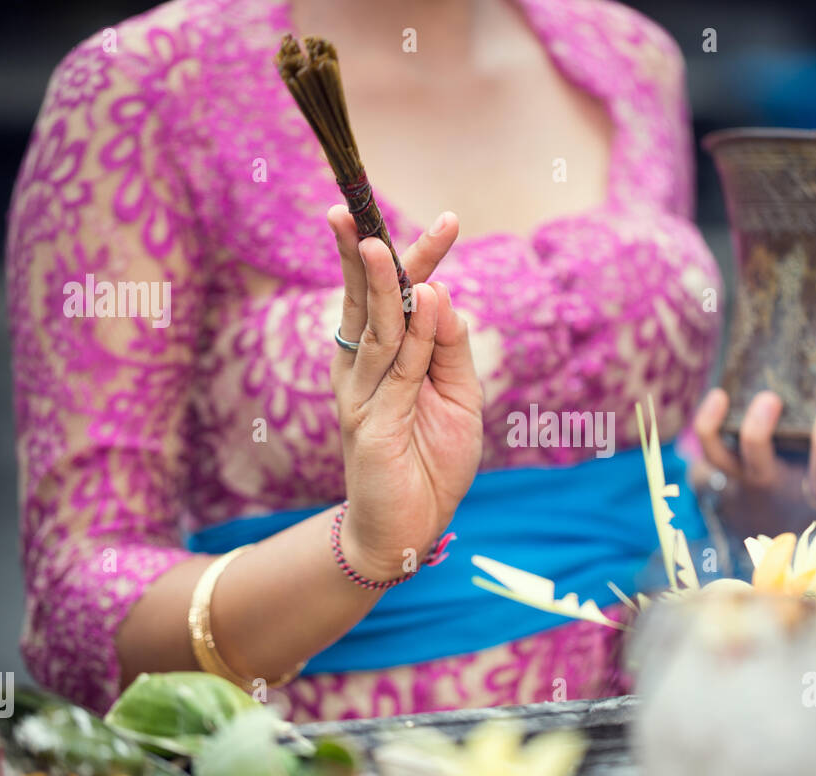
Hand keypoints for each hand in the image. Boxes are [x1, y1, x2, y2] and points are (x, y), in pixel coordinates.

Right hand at [327, 206, 483, 580]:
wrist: (410, 526)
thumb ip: (449, 348)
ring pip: (377, 330)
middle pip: (367, 302)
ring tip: (377, 243)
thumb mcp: (457, 396)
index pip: (391, 298)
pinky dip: (414, 336)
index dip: (409, 258)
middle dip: (365, 254)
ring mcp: (362, 397)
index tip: (447, 220)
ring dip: (380, 285)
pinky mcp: (370, 425)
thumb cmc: (432, 460)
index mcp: (380, 359)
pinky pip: (399, 372)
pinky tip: (424, 301)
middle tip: (358, 209)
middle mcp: (363, 371)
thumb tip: (441, 293)